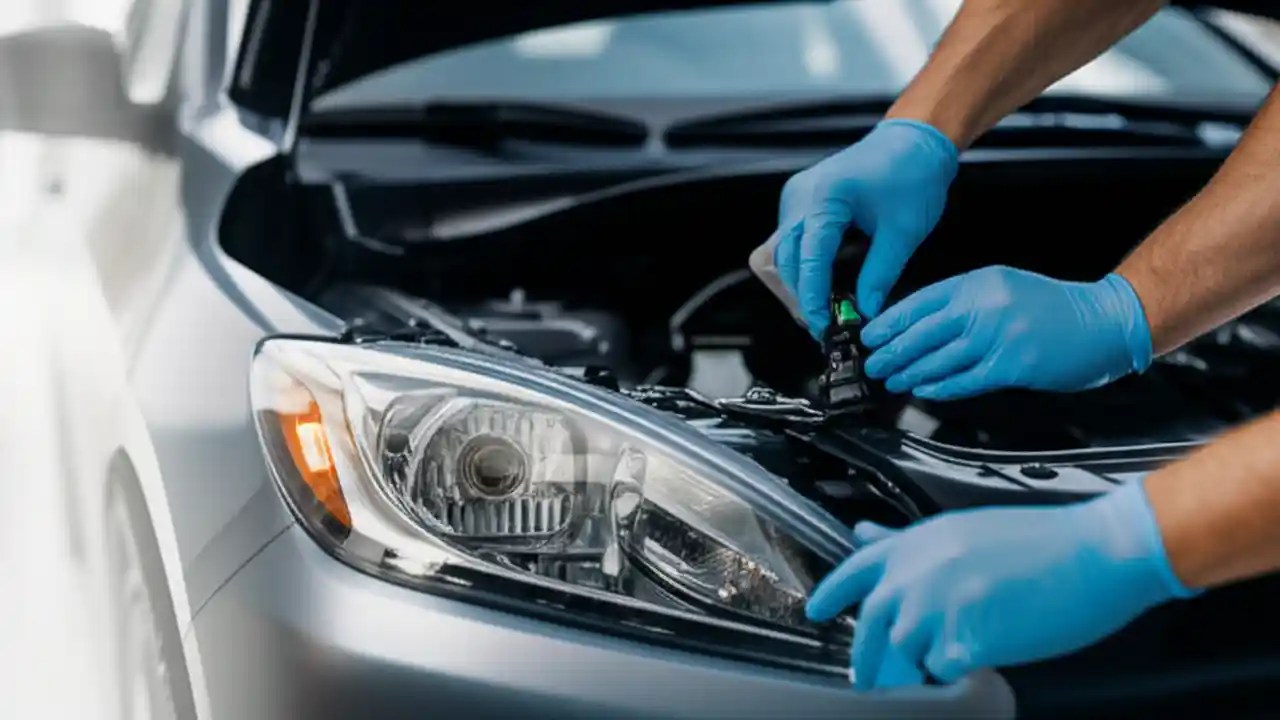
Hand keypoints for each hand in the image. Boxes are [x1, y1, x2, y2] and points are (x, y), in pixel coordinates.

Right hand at [764, 119, 958, 336]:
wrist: (913, 140)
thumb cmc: (912, 174)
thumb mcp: (903, 233)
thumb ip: (879, 275)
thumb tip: (866, 312)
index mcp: (825, 197)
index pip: (808, 259)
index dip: (814, 297)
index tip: (824, 325)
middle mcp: (800, 196)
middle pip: (782, 260)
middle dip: (800, 296)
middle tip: (825, 323)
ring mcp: (796, 198)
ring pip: (778, 254)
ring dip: (796, 284)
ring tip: (823, 308)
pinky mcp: (799, 202)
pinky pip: (788, 242)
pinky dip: (801, 267)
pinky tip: (823, 285)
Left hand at [806, 482, 1194, 689]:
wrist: (1095, 551)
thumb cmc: (1042, 543)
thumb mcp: (963, 530)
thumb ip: (910, 541)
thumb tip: (866, 535)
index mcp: (918, 543)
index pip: (855, 568)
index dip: (831, 592)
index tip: (815, 609)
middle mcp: (918, 573)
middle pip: (870, 626)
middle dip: (867, 656)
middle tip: (870, 676)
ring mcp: (938, 607)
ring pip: (904, 652)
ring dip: (919, 662)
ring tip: (946, 659)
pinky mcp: (966, 640)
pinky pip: (943, 670)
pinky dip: (956, 671)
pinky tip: (980, 659)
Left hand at [862, 267, 1152, 399]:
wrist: (1103, 321)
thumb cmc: (1054, 307)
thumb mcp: (1004, 287)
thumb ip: (965, 302)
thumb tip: (921, 325)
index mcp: (978, 283)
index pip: (921, 302)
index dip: (890, 321)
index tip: (871, 334)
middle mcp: (985, 306)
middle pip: (922, 332)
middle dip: (891, 351)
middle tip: (872, 363)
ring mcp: (998, 336)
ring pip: (939, 359)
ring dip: (910, 372)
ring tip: (891, 380)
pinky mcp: (1012, 365)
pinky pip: (965, 380)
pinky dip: (940, 387)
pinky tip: (923, 390)